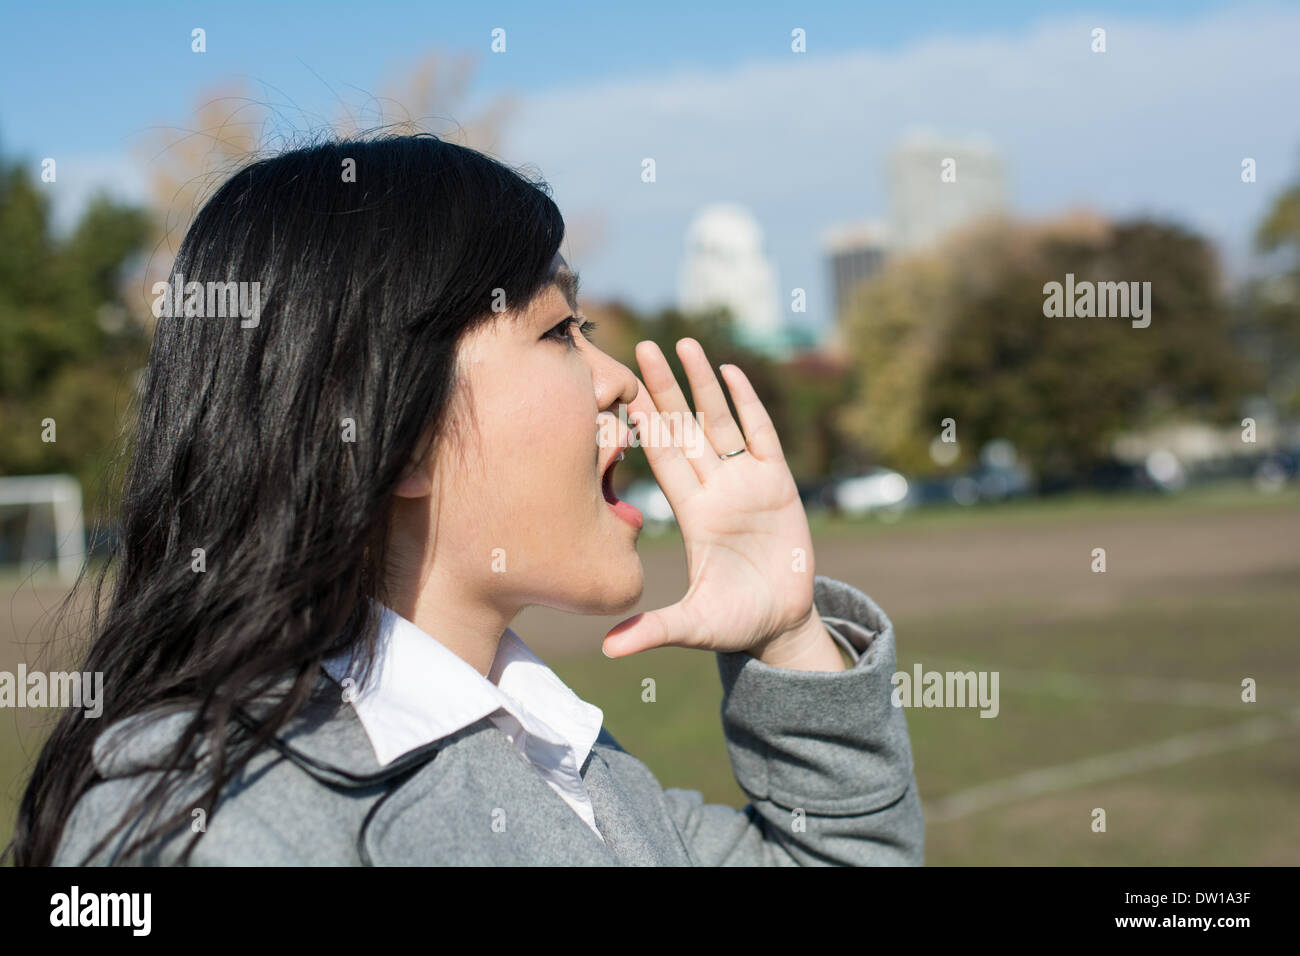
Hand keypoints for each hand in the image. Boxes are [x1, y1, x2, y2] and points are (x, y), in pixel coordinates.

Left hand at [601, 338, 827, 662]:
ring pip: (720, 422)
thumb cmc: (735, 623)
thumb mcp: (693, 625)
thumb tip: (606, 651)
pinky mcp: (780, 484)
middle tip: (639, 348)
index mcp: (690, 513)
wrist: (782, 624)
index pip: (660, 458)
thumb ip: (654, 630)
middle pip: (684, 428)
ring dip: (703, 384)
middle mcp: (714, 489)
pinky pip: (761, 435)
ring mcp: (746, 482)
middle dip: (664, 389)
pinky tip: (731, 372)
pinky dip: (747, 404)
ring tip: (685, 343)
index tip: (619, 390)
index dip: (642, 424)